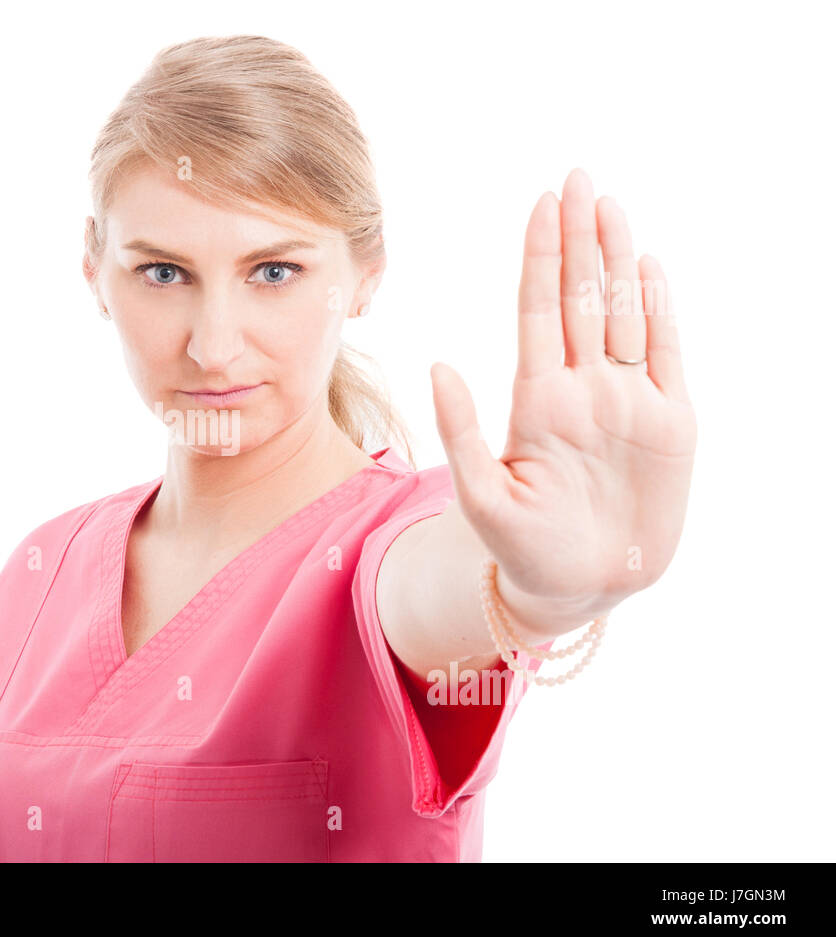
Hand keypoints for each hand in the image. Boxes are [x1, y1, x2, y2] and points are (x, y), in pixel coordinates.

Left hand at [429, 168, 696, 617]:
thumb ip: (461, 432)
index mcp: (536, 398)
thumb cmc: (521, 548)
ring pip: (622, 313)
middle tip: (578, 178)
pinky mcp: (669, 423)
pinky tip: (648, 266)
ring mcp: (626, 400)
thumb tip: (439, 365)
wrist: (579, 586)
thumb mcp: (482, 496)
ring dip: (616, 259)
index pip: (538, 310)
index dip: (540, 257)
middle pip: (580, 298)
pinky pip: (665, 353)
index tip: (542, 204)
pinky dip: (658, 310)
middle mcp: (582, 387)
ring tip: (610, 204)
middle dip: (579, 239)